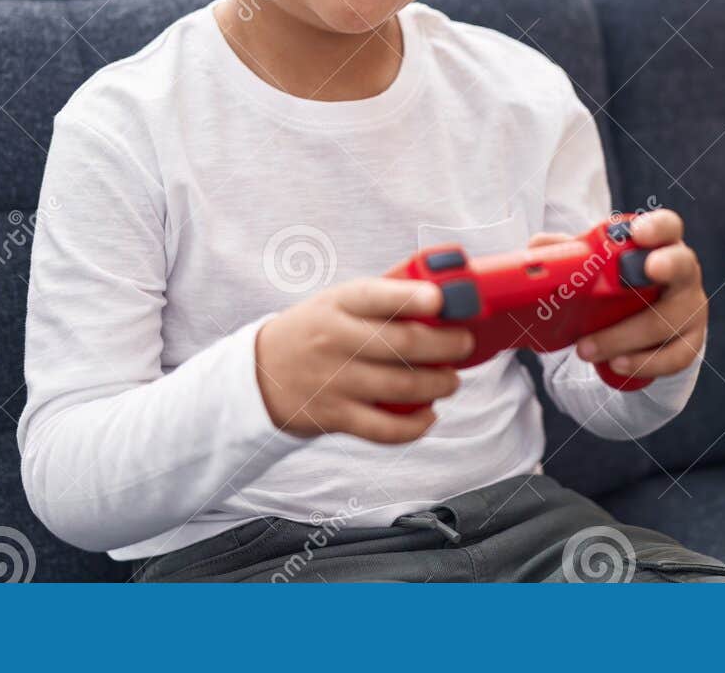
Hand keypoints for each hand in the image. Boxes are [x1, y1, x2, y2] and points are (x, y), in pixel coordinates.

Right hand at [254, 277, 474, 443]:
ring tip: (451, 381)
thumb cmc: (314, 332)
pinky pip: (384, 429)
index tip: (439, 299)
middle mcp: (336, 340)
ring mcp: (335, 380)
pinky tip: (429, 416)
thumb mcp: (335, 303)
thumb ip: (381, 300)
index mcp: (338, 304)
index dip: (411, 297)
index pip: (377, 296)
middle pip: (403, 344)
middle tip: (465, 344)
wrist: (259, 375)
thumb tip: (444, 302)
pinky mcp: (335, 416)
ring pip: (402, 387)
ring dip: (439, 384)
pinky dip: (415, 426)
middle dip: (447, 345)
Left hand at [532, 208, 708, 383]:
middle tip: (647, 269)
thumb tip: (537, 246)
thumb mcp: (597, 266)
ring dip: (624, 335)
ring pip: (668, 320)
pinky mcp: (690, 342)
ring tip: (586, 348)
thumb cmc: (619, 285)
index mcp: (660, 245)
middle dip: (667, 265)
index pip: (668, 226)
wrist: (641, 325)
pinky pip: (675, 356)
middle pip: (683, 266)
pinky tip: (616, 365)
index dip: (657, 227)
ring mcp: (691, 309)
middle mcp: (683, 273)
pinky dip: (644, 363)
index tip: (637, 232)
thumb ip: (569, 252)